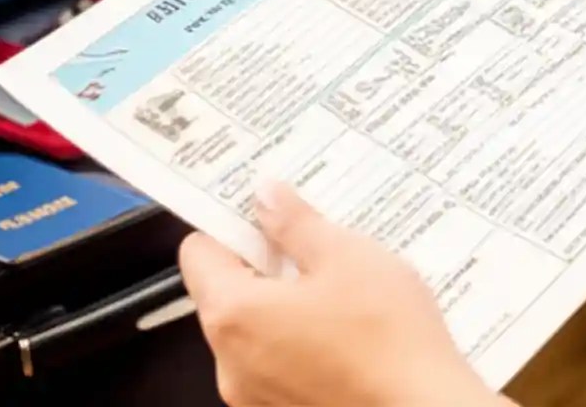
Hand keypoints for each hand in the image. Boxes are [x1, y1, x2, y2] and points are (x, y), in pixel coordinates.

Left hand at [178, 182, 509, 406]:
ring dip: (288, 304)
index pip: (199, 252)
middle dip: (267, 264)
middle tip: (315, 247)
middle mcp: (232, 361)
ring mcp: (255, 394)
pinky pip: (278, 362)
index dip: (232, 225)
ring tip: (342, 290)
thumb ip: (296, 224)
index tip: (265, 213)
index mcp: (234, 314)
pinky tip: (348, 329)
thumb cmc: (386, 340)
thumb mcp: (346, 256)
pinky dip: (303, 340)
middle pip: (226, 293)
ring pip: (256, 330)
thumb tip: (267, 197)